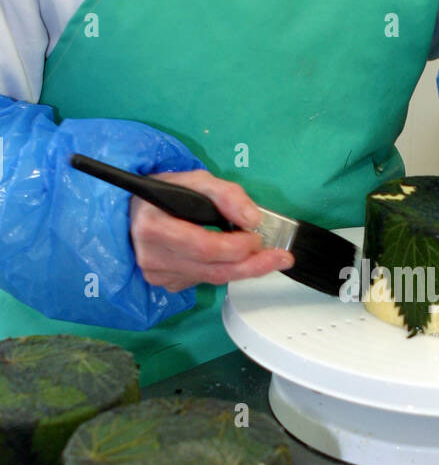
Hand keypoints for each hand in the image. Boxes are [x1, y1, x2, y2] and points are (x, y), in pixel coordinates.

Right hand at [129, 169, 293, 292]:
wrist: (132, 212)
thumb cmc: (164, 194)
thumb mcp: (194, 180)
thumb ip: (226, 194)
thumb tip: (253, 220)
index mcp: (153, 228)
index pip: (204, 247)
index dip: (236, 246)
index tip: (258, 238)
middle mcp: (152, 258)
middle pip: (212, 270)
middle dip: (251, 266)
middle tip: (279, 258)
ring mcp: (157, 275)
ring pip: (211, 278)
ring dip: (240, 268)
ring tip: (261, 255)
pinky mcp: (165, 284)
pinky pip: (202, 280)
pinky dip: (222, 269)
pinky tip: (228, 257)